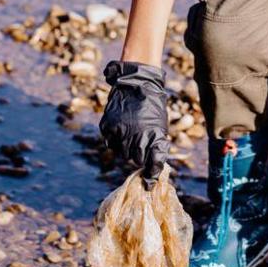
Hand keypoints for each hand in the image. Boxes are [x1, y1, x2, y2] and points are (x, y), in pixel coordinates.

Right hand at [100, 60, 169, 178]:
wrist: (138, 83)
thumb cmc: (152, 105)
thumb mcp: (159, 125)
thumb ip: (156, 145)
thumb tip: (152, 166)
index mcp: (153, 137)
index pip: (152, 163)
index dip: (151, 173)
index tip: (149, 183)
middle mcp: (136, 137)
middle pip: (134, 160)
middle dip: (137, 156)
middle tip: (139, 146)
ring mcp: (120, 132)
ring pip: (121, 153)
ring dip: (126, 148)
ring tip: (130, 134)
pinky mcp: (108, 126)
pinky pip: (110, 143)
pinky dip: (115, 139)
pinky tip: (120, 129)